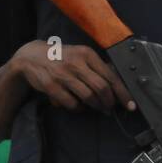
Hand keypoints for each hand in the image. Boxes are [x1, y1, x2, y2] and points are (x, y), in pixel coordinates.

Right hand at [9, 40, 135, 112]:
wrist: (31, 56)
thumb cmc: (62, 57)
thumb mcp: (80, 55)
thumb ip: (96, 67)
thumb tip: (117, 85)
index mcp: (87, 54)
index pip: (110, 76)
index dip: (122, 93)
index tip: (130, 105)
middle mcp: (76, 63)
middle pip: (101, 88)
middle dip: (109, 102)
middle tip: (110, 108)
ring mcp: (63, 75)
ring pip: (88, 97)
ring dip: (95, 106)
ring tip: (97, 107)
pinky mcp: (52, 86)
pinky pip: (72, 103)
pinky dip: (78, 108)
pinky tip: (78, 106)